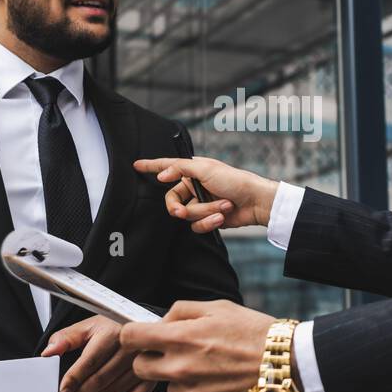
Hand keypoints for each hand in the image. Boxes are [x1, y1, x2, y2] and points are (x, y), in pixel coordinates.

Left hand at [41, 314, 153, 391]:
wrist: (141, 328)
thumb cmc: (111, 328)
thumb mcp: (87, 326)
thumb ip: (65, 338)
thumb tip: (48, 353)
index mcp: (113, 333)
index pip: (89, 362)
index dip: (73, 379)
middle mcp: (131, 349)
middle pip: (101, 380)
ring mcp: (143, 365)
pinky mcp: (150, 378)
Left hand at [121, 300, 282, 391]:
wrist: (290, 367)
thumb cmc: (255, 333)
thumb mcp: (219, 308)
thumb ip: (182, 311)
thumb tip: (161, 321)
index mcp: (181, 339)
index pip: (130, 338)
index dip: (134, 334)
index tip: (142, 335)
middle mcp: (180, 369)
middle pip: (140, 368)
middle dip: (150, 358)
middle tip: (174, 352)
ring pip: (167, 387)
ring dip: (179, 378)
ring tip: (210, 367)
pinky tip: (223, 382)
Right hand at [132, 156, 278, 233]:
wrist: (254, 201)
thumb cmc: (234, 180)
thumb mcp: (205, 169)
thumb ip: (180, 168)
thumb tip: (162, 175)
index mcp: (192, 171)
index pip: (167, 167)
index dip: (151, 166)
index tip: (136, 165)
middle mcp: (193, 187)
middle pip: (172, 201)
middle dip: (179, 208)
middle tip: (182, 211)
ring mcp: (200, 203)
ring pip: (187, 215)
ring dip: (205, 212)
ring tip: (223, 206)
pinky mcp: (207, 218)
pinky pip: (197, 225)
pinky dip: (209, 222)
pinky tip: (222, 216)